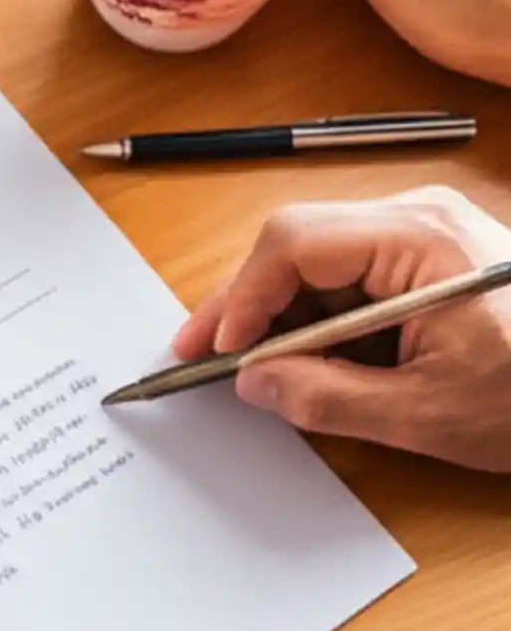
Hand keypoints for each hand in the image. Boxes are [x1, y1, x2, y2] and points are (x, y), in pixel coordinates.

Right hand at [172, 185, 510, 472]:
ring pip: (313, 259)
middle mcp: (416, 217)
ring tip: (250, 364)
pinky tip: (300, 355)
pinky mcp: (423, 255)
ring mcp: (420, 232)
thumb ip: (327, 397)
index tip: (217, 350)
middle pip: (295, 244)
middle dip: (245, 303)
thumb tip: (252, 381)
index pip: (295, 243)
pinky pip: (344, 274)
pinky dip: (313, 316)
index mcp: (421, 239)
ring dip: (277, 313)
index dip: (242, 296)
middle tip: (200, 352)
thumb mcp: (429, 413)